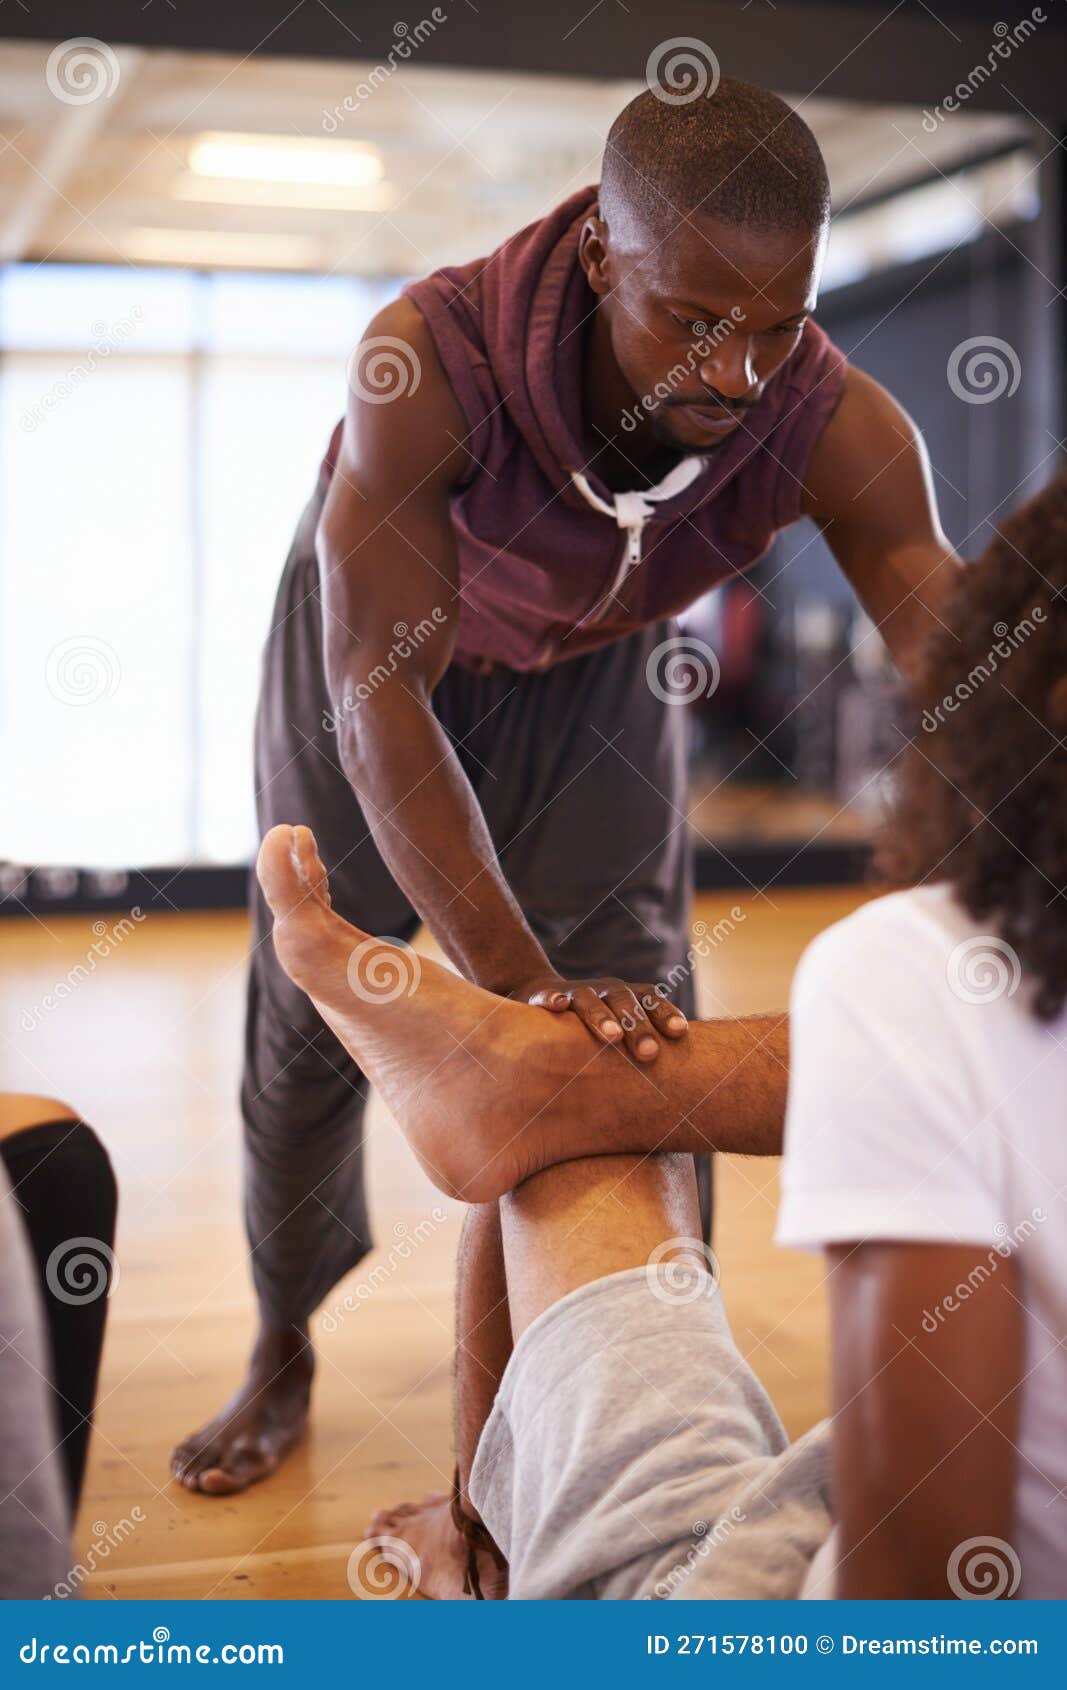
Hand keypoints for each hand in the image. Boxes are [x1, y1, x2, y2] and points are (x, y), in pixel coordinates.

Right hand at [510, 973, 687, 1061]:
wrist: (547, 997)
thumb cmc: (596, 1025)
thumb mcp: (621, 1031)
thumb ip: (644, 1047)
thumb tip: (682, 1087)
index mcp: (628, 998)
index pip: (650, 1000)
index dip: (665, 1013)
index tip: (680, 1032)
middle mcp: (605, 991)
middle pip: (624, 1002)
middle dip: (638, 1026)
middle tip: (649, 1053)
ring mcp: (575, 992)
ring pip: (589, 1000)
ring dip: (601, 1015)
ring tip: (613, 1036)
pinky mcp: (543, 996)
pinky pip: (547, 995)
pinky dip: (552, 998)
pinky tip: (557, 1005)